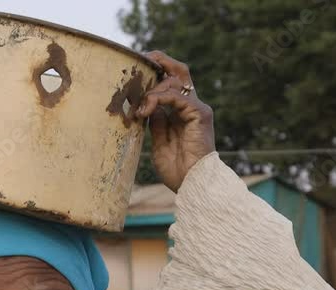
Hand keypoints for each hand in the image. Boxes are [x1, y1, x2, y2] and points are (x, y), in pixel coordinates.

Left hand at [136, 50, 216, 192]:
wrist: (193, 184)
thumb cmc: (177, 169)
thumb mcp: (159, 141)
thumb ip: (156, 121)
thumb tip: (145, 104)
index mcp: (182, 112)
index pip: (171, 81)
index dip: (156, 71)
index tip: (135, 70)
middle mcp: (191, 106)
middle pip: (178, 71)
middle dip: (159, 60)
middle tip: (139, 60)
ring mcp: (197, 108)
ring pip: (175, 79)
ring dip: (152, 88)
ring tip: (140, 106)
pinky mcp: (200, 113)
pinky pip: (177, 96)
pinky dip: (158, 98)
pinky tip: (147, 109)